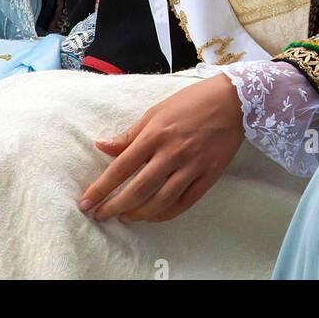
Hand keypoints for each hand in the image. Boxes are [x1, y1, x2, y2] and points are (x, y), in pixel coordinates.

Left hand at [78, 74, 244, 222]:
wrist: (232, 100)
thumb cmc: (191, 102)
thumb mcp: (156, 112)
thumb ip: (129, 134)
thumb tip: (100, 146)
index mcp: (155, 134)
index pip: (121, 168)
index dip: (101, 189)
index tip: (86, 203)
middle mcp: (172, 152)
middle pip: (138, 190)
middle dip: (115, 207)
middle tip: (101, 215)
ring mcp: (192, 166)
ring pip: (160, 201)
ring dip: (138, 214)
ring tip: (125, 216)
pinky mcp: (208, 175)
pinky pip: (184, 202)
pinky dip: (166, 213)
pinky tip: (153, 215)